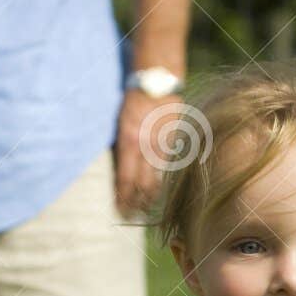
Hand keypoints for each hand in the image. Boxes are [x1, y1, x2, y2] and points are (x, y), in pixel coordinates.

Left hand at [113, 89, 182, 218]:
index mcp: (129, 141)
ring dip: (150, 197)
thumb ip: (123, 147)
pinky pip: (167, 168)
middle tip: (132, 218)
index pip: (126, 179)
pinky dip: (162, 181)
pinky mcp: (175, 143)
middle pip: (143, 185)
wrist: (158, 78)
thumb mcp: (121, 122)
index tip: (120, 212)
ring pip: (158, 179)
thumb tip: (122, 172)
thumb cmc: (134, 97)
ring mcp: (163, 146)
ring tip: (145, 210)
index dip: (123, 198)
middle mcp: (147, 147)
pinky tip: (159, 191)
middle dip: (137, 204)